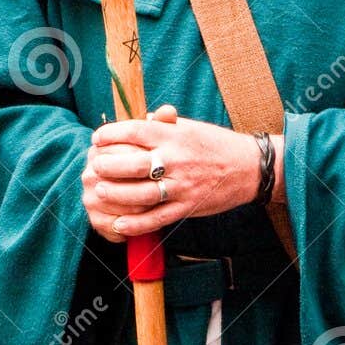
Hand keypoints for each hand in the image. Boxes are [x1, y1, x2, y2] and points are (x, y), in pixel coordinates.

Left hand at [81, 104, 282, 243]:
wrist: (250, 167)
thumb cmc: (216, 144)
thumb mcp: (189, 127)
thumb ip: (162, 125)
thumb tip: (138, 120)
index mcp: (175, 135)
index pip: (136, 131)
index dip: (112, 134)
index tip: (98, 138)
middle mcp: (177, 160)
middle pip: (134, 164)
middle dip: (109, 166)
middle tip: (94, 166)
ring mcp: (183, 186)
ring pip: (142, 193)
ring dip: (117, 194)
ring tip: (100, 191)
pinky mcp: (188, 207)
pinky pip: (157, 218)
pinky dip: (136, 224)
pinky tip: (118, 224)